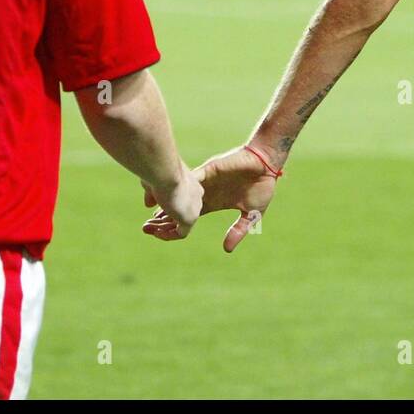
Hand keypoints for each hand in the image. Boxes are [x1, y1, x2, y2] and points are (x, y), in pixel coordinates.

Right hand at [142, 162, 203, 239]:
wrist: (165, 171)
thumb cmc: (157, 171)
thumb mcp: (153, 180)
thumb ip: (152, 193)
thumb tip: (149, 205)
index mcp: (190, 184)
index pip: (180, 200)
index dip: (165, 208)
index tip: (152, 212)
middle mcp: (195, 196)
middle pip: (180, 213)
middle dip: (162, 220)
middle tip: (147, 224)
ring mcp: (194, 208)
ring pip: (180, 224)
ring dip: (162, 228)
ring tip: (146, 228)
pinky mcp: (190, 219)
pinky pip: (180, 233)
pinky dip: (167, 235)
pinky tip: (155, 231)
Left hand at [144, 144, 280, 251]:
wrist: (266, 164)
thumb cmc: (262, 187)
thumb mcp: (251, 215)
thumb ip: (238, 230)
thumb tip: (226, 249)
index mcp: (212, 203)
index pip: (187, 217)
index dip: (174, 227)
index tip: (161, 236)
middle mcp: (204, 193)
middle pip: (178, 207)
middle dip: (163, 218)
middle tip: (147, 229)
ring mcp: (204, 182)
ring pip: (179, 193)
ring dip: (165, 203)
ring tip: (150, 217)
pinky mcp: (208, 171)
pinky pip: (189, 180)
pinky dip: (178, 187)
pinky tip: (164, 196)